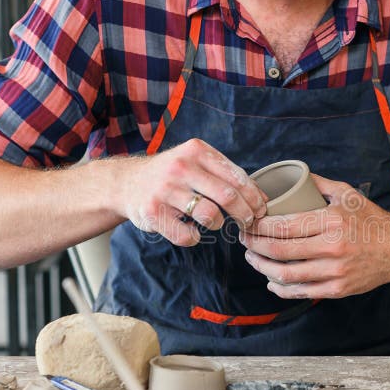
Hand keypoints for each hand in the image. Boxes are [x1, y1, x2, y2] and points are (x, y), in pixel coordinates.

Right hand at [117, 138, 266, 245]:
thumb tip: (262, 198)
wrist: (127, 183)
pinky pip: (187, 236)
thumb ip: (226, 174)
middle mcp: (180, 167)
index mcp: (196, 151)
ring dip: (219, 224)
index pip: (237, 177)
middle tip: (248, 222)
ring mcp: (165, 190)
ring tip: (214, 222)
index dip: (254, 198)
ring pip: (210, 216)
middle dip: (245, 214)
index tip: (261, 210)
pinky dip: (195, 238)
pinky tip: (192, 230)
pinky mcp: (153, 213)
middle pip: (228, 197)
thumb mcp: (196, 162)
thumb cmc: (172, 175)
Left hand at [240, 175, 389, 298]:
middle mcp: (332, 247)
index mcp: (331, 221)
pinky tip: (270, 280)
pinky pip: (301, 291)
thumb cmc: (370, 220)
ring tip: (252, 257)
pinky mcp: (338, 289)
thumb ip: (319, 184)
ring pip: (286, 274)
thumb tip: (291, 174)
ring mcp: (335, 271)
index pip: (284, 225)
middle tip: (244, 238)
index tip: (249, 222)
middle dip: (254, 245)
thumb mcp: (347, 194)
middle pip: (279, 250)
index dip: (259, 226)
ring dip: (262, 267)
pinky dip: (280, 288)